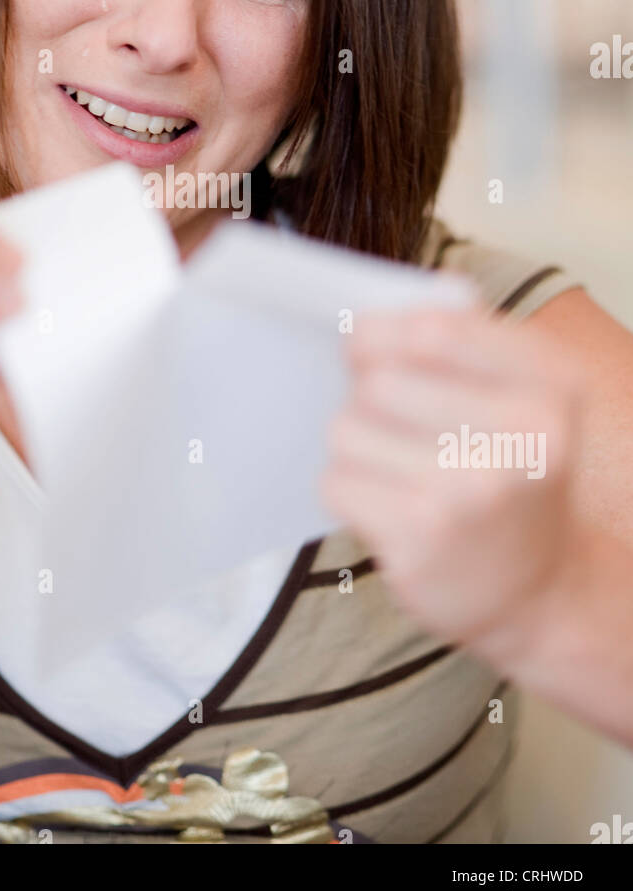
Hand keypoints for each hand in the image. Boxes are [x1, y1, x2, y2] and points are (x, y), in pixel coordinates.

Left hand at [321, 304, 583, 651]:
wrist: (537, 587)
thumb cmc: (512, 474)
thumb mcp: (521, 395)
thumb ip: (462, 335)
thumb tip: (381, 303)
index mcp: (552, 384)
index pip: (433, 328)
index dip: (383, 332)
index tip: (374, 345)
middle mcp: (522, 437)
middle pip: (377, 379)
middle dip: (369, 396)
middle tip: (396, 423)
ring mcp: (472, 493)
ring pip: (347, 429)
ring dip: (356, 447)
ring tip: (398, 470)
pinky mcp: (423, 541)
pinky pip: (336, 482)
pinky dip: (351, 491)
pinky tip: (392, 506)